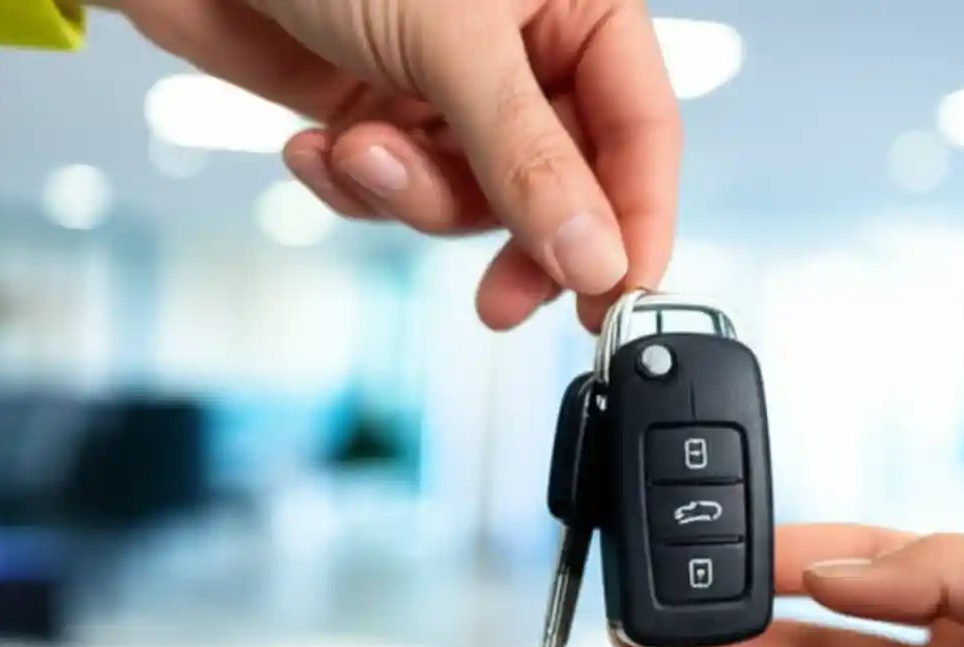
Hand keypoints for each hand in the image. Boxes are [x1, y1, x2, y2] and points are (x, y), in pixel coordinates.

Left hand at [100, 0, 679, 330]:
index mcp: (580, 10)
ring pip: (474, 199)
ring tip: (360, 153)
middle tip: (504, 299)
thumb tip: (597, 258)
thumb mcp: (453, 44)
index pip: (642, 134)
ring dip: (411, 195)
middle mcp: (527, 55)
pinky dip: (357, 184)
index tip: (616, 299)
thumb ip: (529, 159)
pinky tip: (321, 147)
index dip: (637, 224)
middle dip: (515, 237)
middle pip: (563, 185)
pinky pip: (401, 192)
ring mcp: (454, 91)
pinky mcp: (386, 118)